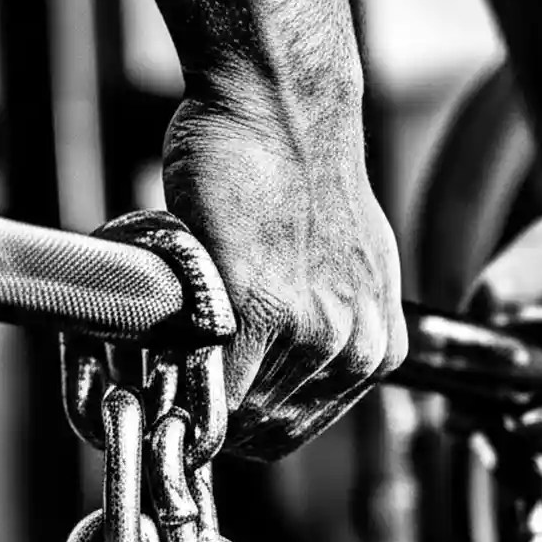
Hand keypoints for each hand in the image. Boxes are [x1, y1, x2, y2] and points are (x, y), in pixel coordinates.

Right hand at [162, 99, 407, 461]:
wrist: (286, 111)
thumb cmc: (302, 179)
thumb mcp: (347, 268)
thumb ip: (324, 324)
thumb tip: (279, 365)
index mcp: (377, 349)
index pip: (292, 430)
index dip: (240, 421)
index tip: (206, 398)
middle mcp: (352, 349)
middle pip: (258, 425)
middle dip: (211, 402)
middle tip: (178, 363)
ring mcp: (310, 332)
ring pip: (228, 406)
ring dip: (188, 380)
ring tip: (177, 328)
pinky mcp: (258, 306)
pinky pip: (207, 379)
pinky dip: (173, 369)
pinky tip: (164, 332)